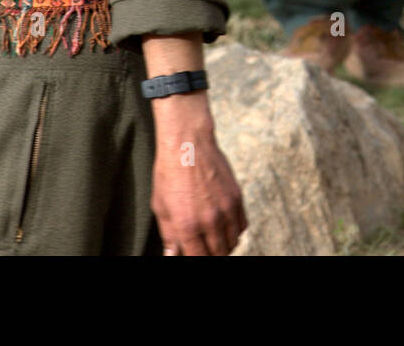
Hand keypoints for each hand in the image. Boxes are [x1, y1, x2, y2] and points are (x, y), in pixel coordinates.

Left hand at [149, 95, 246, 255]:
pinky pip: (242, 225)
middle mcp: (210, 220)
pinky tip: (224, 227)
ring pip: (233, 242)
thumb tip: (173, 254)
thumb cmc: (169, 173)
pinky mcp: (236, 197)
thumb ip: (169, 235)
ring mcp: (226, 208)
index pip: (199, 258)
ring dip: (224, 245)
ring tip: (214, 240)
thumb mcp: (160, 206)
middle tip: (203, 248)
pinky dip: (235, 231)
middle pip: (219, 253)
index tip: (194, 253)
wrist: (188, 144)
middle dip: (211, 254)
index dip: (196, 259)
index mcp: (187, 225)